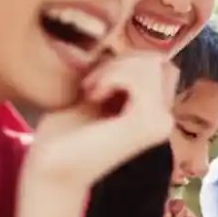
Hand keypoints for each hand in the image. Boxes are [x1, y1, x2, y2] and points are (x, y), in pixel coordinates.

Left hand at [28, 52, 177, 190]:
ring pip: (150, 64)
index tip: (97, 81)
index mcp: (156, 113)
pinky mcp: (147, 124)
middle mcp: (165, 119)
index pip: (159, 64)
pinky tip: (94, 97)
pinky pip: (138, 78)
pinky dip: (111, 78)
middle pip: (157, 60)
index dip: (127, 61)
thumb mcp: (97, 93)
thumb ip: (121, 75)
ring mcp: (160, 123)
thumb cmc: (65, 133)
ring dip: (112, 69)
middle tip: (91, 87)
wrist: (52, 167)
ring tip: (91, 92)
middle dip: (120, 62)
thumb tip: (140, 49)